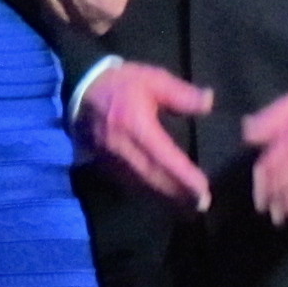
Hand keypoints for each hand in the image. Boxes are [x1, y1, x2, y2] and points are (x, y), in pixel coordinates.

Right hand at [80, 60, 214, 211]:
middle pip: (155, 178)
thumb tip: (209, 102)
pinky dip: (149, 194)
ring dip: (165, 198)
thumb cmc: (120, 84)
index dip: (184, 176)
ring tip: (187, 207)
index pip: (164, 157)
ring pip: (142, 186)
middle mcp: (124, 150)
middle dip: (178, 194)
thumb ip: (181, 93)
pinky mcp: (105, 166)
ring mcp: (112, 161)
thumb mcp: (152, 79)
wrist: (78, 91)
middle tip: (201, 205)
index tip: (203, 190)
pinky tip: (163, 198)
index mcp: (137, 126)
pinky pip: (130, 185)